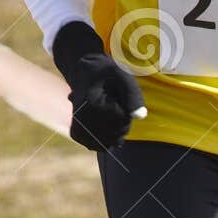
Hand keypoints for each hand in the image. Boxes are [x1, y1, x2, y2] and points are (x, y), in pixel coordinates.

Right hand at [52, 20, 145, 151]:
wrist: (85, 72)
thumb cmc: (106, 73)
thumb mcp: (123, 76)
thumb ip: (133, 95)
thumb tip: (140, 117)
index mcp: (93, 104)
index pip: (122, 119)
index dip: (127, 110)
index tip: (118, 97)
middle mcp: (82, 118)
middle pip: (116, 134)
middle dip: (122, 122)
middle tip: (112, 104)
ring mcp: (78, 127)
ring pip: (108, 143)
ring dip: (114, 132)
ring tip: (108, 114)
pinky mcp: (77, 133)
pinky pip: (97, 145)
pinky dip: (105, 139)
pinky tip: (104, 126)